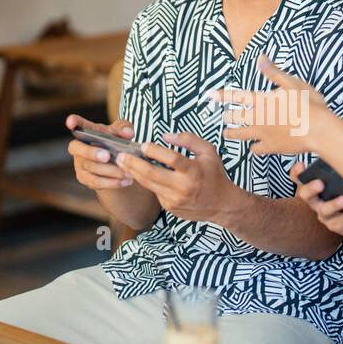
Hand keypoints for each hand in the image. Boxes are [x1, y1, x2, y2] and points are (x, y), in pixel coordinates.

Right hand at [66, 114, 135, 190]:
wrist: (116, 162)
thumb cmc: (116, 141)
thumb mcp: (121, 132)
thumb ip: (125, 129)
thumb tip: (128, 133)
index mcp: (87, 132)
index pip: (77, 124)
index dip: (73, 122)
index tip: (71, 122)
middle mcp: (78, 147)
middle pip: (77, 149)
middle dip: (91, 152)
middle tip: (107, 156)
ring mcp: (79, 164)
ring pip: (90, 168)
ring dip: (109, 171)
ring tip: (126, 172)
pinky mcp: (84, 178)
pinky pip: (95, 182)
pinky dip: (111, 183)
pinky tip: (125, 181)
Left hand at [114, 131, 242, 222]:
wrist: (221, 205)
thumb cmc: (214, 175)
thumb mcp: (208, 152)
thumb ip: (189, 140)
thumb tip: (165, 136)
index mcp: (194, 171)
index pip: (172, 159)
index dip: (156, 151)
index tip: (143, 144)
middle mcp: (183, 187)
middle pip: (152, 174)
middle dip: (133, 164)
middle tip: (120, 155)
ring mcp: (175, 199)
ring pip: (149, 184)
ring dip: (133, 172)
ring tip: (122, 163)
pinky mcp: (170, 207)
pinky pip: (154, 192)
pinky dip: (145, 182)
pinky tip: (137, 173)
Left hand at [216, 57, 335, 154]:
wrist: (319, 130)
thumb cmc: (309, 104)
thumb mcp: (293, 83)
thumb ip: (274, 72)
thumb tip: (260, 58)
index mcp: (262, 100)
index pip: (237, 96)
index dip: (222, 96)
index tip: (211, 96)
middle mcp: (258, 117)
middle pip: (235, 118)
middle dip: (228, 117)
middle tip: (224, 117)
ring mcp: (263, 134)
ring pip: (240, 135)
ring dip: (232, 134)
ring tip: (227, 134)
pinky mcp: (271, 147)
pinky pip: (256, 150)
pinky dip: (254, 148)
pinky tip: (254, 148)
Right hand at [291, 161, 342, 239]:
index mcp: (316, 187)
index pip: (300, 179)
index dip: (296, 173)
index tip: (301, 165)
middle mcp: (316, 201)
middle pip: (305, 195)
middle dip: (310, 189)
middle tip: (320, 183)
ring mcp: (325, 215)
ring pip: (324, 210)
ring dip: (333, 204)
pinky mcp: (336, 226)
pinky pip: (341, 220)